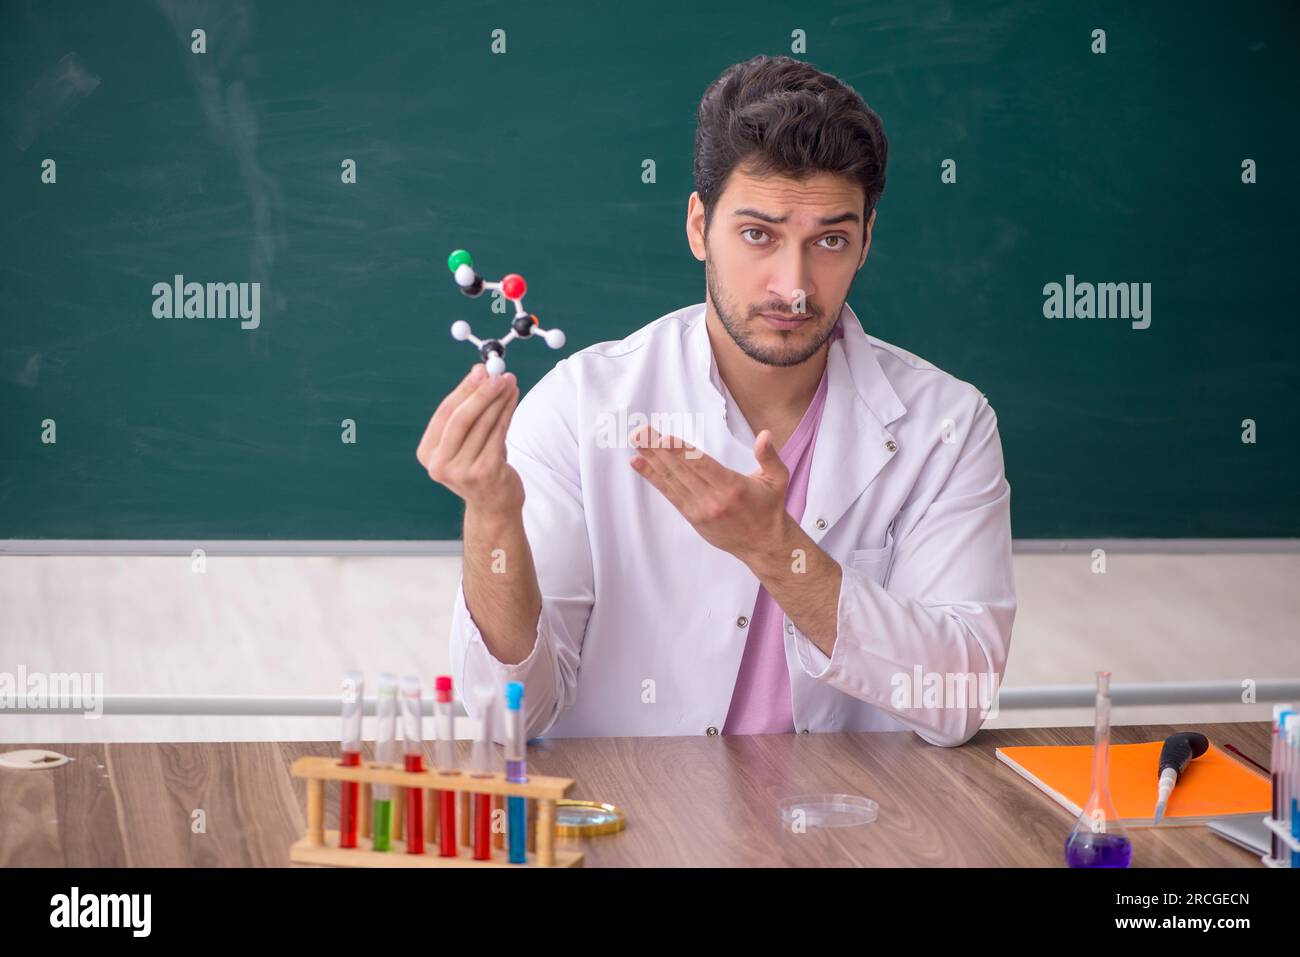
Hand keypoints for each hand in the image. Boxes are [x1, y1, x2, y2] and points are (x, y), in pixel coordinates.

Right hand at [417, 363, 523, 513]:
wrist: (493, 506)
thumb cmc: (479, 466)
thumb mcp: (467, 441)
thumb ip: (470, 410)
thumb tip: (480, 373)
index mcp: (428, 454)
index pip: (445, 414)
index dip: (463, 389)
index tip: (479, 371)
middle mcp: (440, 465)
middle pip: (461, 418)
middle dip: (481, 392)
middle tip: (497, 374)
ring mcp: (461, 471)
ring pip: (483, 424)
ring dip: (499, 399)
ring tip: (510, 382)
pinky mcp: (485, 473)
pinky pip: (498, 434)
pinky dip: (507, 413)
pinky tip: (513, 399)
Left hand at [628, 424, 793, 564]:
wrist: (763, 544)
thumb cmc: (770, 507)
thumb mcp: (778, 479)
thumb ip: (769, 456)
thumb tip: (764, 435)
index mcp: (732, 487)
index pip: (702, 465)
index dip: (681, 451)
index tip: (664, 438)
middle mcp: (713, 499)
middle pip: (681, 470)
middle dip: (658, 449)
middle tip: (640, 432)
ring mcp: (700, 510)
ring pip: (672, 480)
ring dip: (651, 459)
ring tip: (636, 440)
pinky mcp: (692, 516)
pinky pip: (669, 493)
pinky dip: (653, 477)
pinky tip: (638, 462)